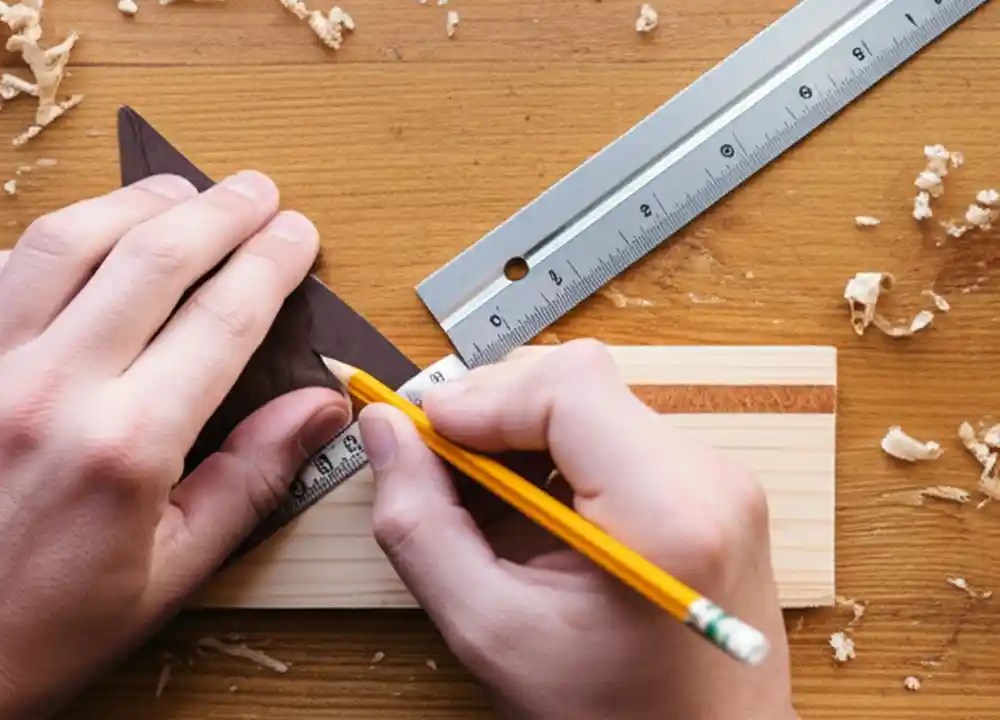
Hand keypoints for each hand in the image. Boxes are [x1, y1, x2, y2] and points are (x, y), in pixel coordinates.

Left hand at [0, 171, 350, 718]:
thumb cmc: (36, 637)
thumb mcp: (172, 574)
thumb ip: (252, 478)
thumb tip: (319, 409)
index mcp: (124, 448)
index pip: (222, 318)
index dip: (272, 263)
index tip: (296, 237)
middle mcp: (47, 392)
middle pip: (153, 255)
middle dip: (220, 210)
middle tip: (255, 192)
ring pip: (65, 239)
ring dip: (133, 202)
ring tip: (176, 192)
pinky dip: (48, 243)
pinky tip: (79, 245)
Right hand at [357, 340, 794, 719]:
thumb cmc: (616, 718)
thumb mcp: (491, 632)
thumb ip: (421, 525)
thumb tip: (385, 430)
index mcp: (667, 515)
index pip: (568, 385)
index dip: (482, 395)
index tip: (424, 430)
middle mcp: (708, 480)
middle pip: (579, 381)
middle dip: (493, 407)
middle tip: (437, 460)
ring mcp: (717, 480)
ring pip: (593, 400)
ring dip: (520, 430)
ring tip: (482, 495)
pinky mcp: (708, 489)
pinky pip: (616, 431)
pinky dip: (555, 452)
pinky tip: (528, 506)